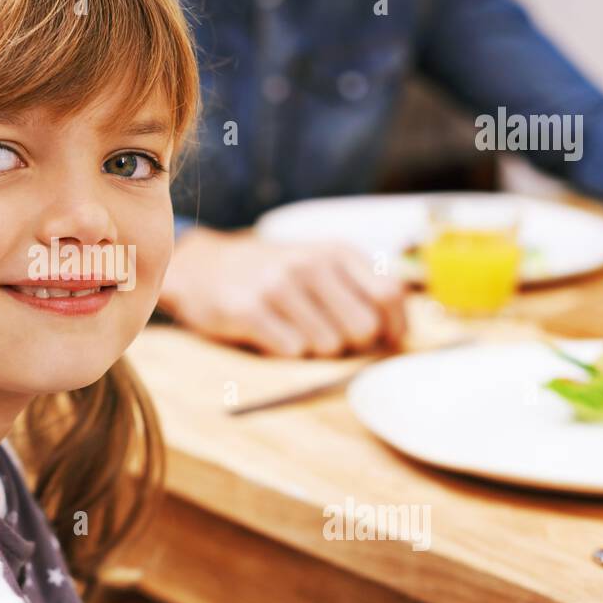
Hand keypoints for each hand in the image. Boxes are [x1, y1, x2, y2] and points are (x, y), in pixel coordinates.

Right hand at [157, 227, 406, 357]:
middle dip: (351, 343)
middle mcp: (310, 263)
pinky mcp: (249, 310)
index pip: (390, 295)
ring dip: (314, 349)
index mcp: (336, 251)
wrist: (203, 266)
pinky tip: (270, 333)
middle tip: (328, 335)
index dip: (394, 327)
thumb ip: (360, 287)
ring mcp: (278, 285)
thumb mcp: (319, 262)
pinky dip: (285, 352)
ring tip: (293, 330)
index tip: (384, 341)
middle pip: (364, 328)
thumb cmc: (273, 273)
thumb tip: (399, 335)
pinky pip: (292, 351)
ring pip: (329, 345)